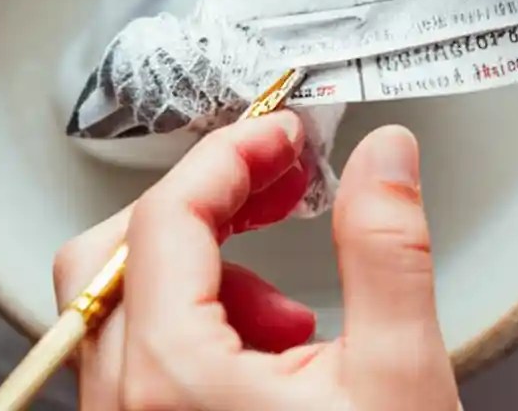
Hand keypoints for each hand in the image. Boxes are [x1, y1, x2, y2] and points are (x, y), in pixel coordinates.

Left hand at [53, 112, 458, 409]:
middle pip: (119, 249)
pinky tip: (276, 357)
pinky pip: (142, 352)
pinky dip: (203, 323)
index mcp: (174, 380)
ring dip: (208, 270)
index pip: (167, 216)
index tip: (282, 133)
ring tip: (292, 312)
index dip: (229, 154)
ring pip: (125, 299)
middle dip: (207, 205)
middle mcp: (125, 406)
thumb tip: (384, 158)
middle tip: (279, 184)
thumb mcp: (398, 380)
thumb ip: (388, 251)